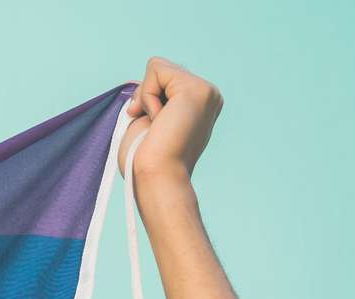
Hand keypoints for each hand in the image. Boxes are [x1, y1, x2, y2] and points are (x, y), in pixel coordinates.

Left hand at [118, 57, 222, 186]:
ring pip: (158, 68)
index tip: (150, 125)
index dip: (148, 98)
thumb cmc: (146, 159)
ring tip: (157, 124)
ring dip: (146, 96)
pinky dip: (146, 95)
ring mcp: (206, 91)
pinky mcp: (196, 89)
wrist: (156, 177)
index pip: (166, 79)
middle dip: (145, 95)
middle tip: (151, 126)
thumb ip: (156, 94)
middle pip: (163, 70)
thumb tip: (152, 66)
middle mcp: (209, 95)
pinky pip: (156, 70)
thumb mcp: (150, 118)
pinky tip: (158, 119)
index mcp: (201, 104)